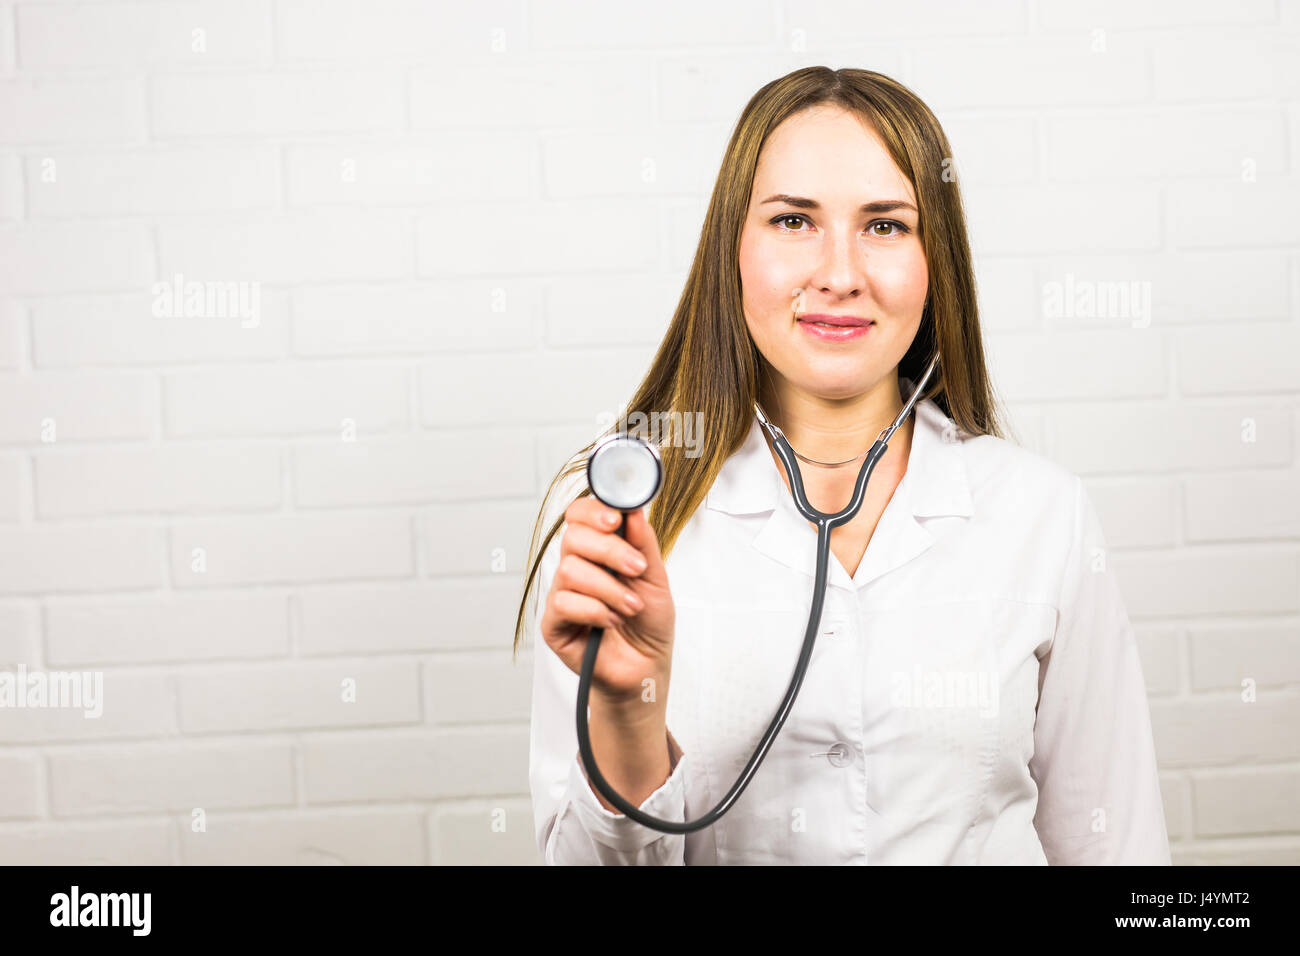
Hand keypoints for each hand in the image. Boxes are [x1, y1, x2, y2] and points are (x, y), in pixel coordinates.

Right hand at [540, 495, 674, 704]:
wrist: (646, 668)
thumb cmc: (648, 624)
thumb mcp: (655, 578)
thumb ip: (643, 543)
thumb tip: (633, 510)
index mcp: (597, 552)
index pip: (579, 516)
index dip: (592, 512)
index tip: (616, 520)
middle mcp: (576, 568)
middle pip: (573, 538)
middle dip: (609, 551)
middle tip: (636, 569)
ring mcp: (562, 595)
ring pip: (570, 570)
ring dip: (608, 589)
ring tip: (630, 607)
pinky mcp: (553, 623)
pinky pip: (564, 602)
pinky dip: (595, 611)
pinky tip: (610, 622)